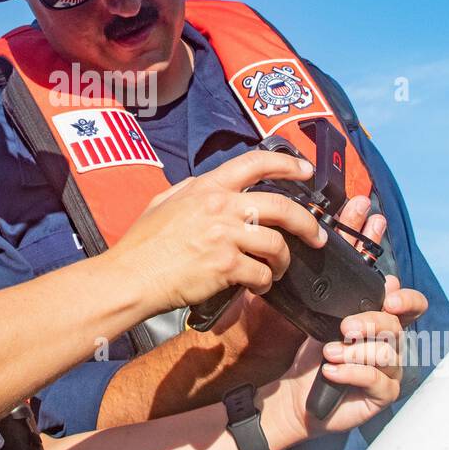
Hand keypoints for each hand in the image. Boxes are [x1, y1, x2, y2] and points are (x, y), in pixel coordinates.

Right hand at [106, 150, 323, 316]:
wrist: (131, 276)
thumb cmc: (142, 245)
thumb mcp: (164, 202)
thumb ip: (191, 189)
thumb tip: (210, 184)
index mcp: (207, 187)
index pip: (256, 163)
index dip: (287, 164)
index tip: (305, 170)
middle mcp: (220, 206)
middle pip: (281, 207)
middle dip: (307, 223)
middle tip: (316, 236)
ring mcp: (225, 235)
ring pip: (276, 244)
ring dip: (282, 261)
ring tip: (277, 270)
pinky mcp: (226, 265)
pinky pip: (261, 273)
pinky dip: (264, 283)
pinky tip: (257, 286)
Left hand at [275, 275, 426, 436]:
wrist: (300, 392)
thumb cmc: (315, 358)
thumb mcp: (326, 326)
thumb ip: (349, 306)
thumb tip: (379, 285)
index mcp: (382, 325)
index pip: (411, 308)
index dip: (408, 301)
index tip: (389, 301)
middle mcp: (392, 346)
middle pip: (395, 327)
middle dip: (369, 323)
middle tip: (344, 329)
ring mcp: (391, 371)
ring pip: (385, 354)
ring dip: (353, 352)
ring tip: (329, 353)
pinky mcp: (385, 394)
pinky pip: (375, 379)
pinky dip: (350, 372)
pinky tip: (330, 371)